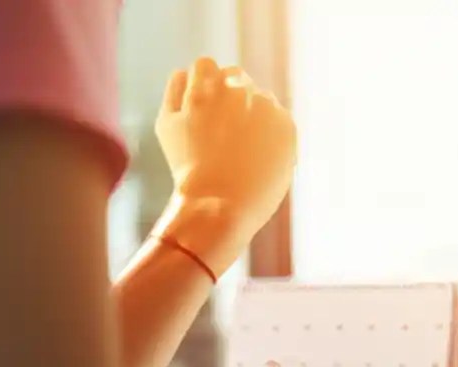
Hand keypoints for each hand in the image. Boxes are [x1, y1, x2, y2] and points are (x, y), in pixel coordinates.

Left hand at [154, 57, 296, 273]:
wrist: (220, 209)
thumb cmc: (256, 195)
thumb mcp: (282, 163)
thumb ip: (276, 133)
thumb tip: (264, 113)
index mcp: (274, 114)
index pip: (263, 99)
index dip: (254, 114)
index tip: (247, 134)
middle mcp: (243, 99)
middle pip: (237, 76)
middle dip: (232, 90)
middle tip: (227, 117)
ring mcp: (206, 102)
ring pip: (206, 66)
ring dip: (206, 78)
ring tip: (204, 99)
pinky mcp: (174, 112)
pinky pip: (178, 81)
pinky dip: (181, 86)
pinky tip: (185, 99)